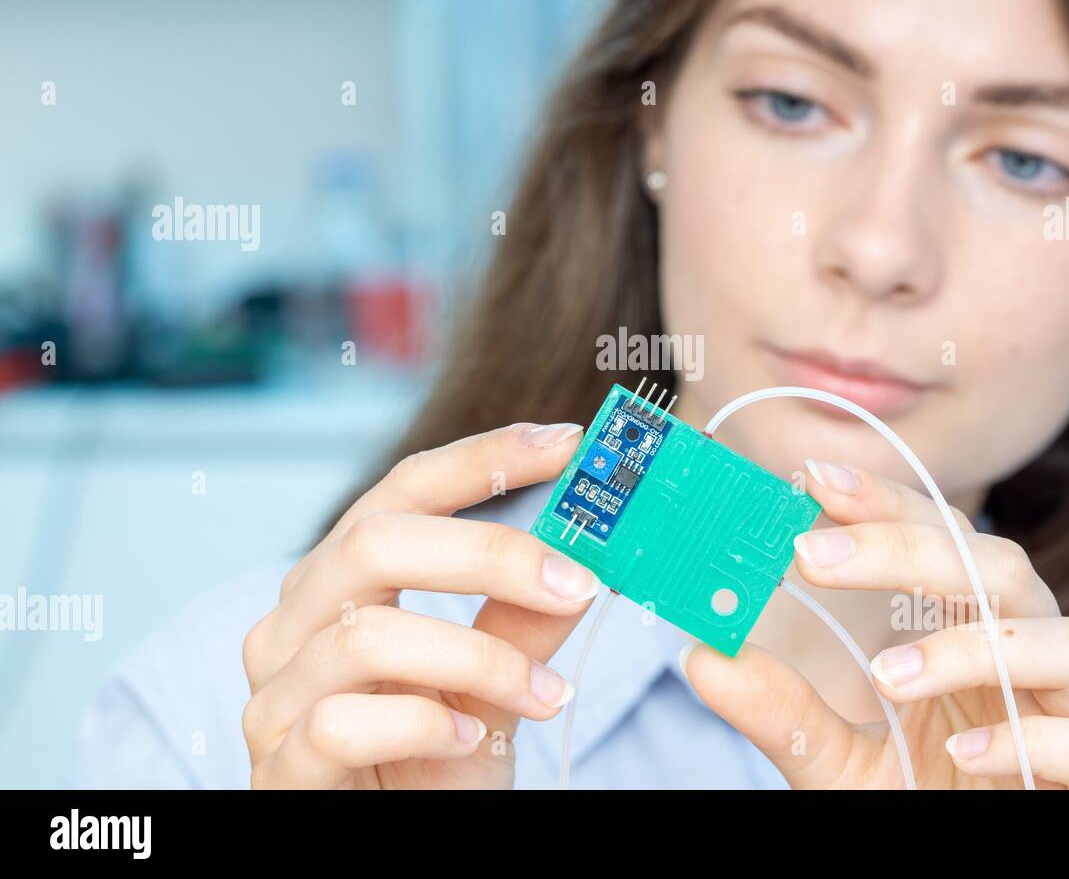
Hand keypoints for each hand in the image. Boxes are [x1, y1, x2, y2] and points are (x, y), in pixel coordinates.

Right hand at [240, 422, 600, 788]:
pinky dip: (423, 725)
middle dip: (491, 554)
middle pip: (375, 541)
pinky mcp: (279, 768)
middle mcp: (294, 624)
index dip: (481, 458)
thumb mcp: (492, 684)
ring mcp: (276, 695)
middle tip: (577, 583)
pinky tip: (467, 740)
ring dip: (480, 661)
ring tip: (544, 697)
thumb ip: (522, 622)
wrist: (393, 850)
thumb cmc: (433, 764)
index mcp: (342, 583)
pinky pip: (343, 723)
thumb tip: (580, 556)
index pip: (401, 492)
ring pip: (368, 635)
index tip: (565, 443)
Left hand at [680, 462, 1068, 788]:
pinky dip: (1033, 743)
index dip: (885, 504)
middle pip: (1000, 566)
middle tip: (815, 554)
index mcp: (970, 629)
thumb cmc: (915, 800)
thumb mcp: (832, 758)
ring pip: (1066, 641)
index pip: (941, 539)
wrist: (971, 865)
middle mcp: (1027, 655)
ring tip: (887, 676)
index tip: (814, 479)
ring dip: (970, 649)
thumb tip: (704, 657)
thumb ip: (781, 711)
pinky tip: (961, 757)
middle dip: (908, 550)